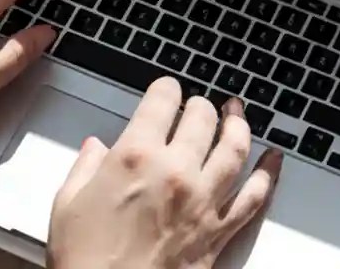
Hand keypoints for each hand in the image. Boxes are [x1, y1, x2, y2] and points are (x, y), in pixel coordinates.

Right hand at [48, 79, 282, 268]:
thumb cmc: (85, 262)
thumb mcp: (66, 205)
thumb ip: (84, 168)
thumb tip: (94, 148)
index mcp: (134, 158)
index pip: (161, 101)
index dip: (166, 88)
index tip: (166, 89)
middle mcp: (175, 172)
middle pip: (202, 118)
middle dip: (199, 105)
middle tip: (197, 104)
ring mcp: (203, 201)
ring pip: (235, 147)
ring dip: (239, 124)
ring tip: (237, 112)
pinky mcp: (219, 230)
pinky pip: (255, 195)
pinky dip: (269, 174)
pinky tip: (273, 159)